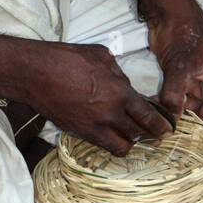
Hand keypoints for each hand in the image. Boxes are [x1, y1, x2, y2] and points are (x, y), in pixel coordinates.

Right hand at [26, 43, 174, 155]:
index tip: (167, 129)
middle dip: (151, 135)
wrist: (34, 73)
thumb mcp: (101, 55)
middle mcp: (109, 114)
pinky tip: (113, 136)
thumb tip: (126, 85)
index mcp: (119, 92)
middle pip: (140, 134)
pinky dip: (112, 144)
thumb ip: (119, 73)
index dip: (161, 126)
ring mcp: (94, 126)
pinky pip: (103, 146)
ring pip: (123, 146)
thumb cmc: (66, 58)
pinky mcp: (79, 132)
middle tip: (156, 134)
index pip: (149, 117)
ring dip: (131, 141)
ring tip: (132, 135)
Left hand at [146, 3, 202, 135]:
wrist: (168, 14)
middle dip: (194, 126)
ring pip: (192, 110)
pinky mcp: (182, 79)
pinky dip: (169, 105)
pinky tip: (154, 105)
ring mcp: (197, 82)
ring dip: (178, 116)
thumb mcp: (181, 66)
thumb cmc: (183, 33)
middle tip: (174, 133)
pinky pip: (179, 100)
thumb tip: (171, 120)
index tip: (200, 138)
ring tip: (161, 119)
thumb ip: (176, 94)